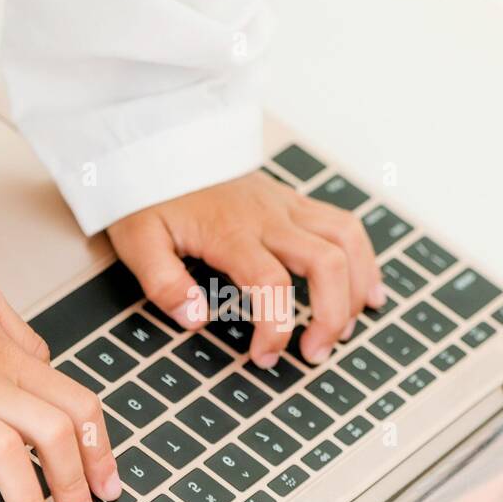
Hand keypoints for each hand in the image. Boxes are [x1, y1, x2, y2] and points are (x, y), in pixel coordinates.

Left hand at [108, 171, 385, 365]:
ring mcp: (286, 205)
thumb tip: (196, 319)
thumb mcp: (136, 241)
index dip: (277, 328)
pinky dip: (363, 260)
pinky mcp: (292, 201)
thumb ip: (163, 282)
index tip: (263, 357)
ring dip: (356, 288)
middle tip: (315, 354)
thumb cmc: (147, 195)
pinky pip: (343, 225)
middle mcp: (269, 216)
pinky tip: (366, 291)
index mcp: (231, 231)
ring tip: (345, 330)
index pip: (272, 284)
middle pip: (327, 262)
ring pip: (347, 239)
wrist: (157, 143)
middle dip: (332, 315)